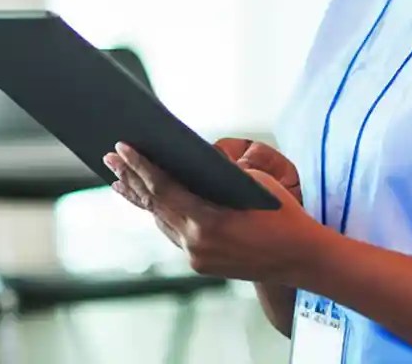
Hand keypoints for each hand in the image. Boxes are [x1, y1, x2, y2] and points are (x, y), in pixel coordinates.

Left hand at [104, 142, 328, 283]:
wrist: (301, 258)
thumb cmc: (283, 213)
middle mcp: (196, 242)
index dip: (140, 166)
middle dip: (131, 178)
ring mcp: (196, 256)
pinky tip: (151, 202)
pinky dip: (161, 214)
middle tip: (110, 158)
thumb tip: (192, 159)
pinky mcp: (200, 264)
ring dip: (142, 198)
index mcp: (208, 220)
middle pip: (154, 204)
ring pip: (161, 221)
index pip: (163, 187)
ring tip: (120, 178)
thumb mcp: (254, 181)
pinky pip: (175, 234)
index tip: (122, 148)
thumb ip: (220, 172)